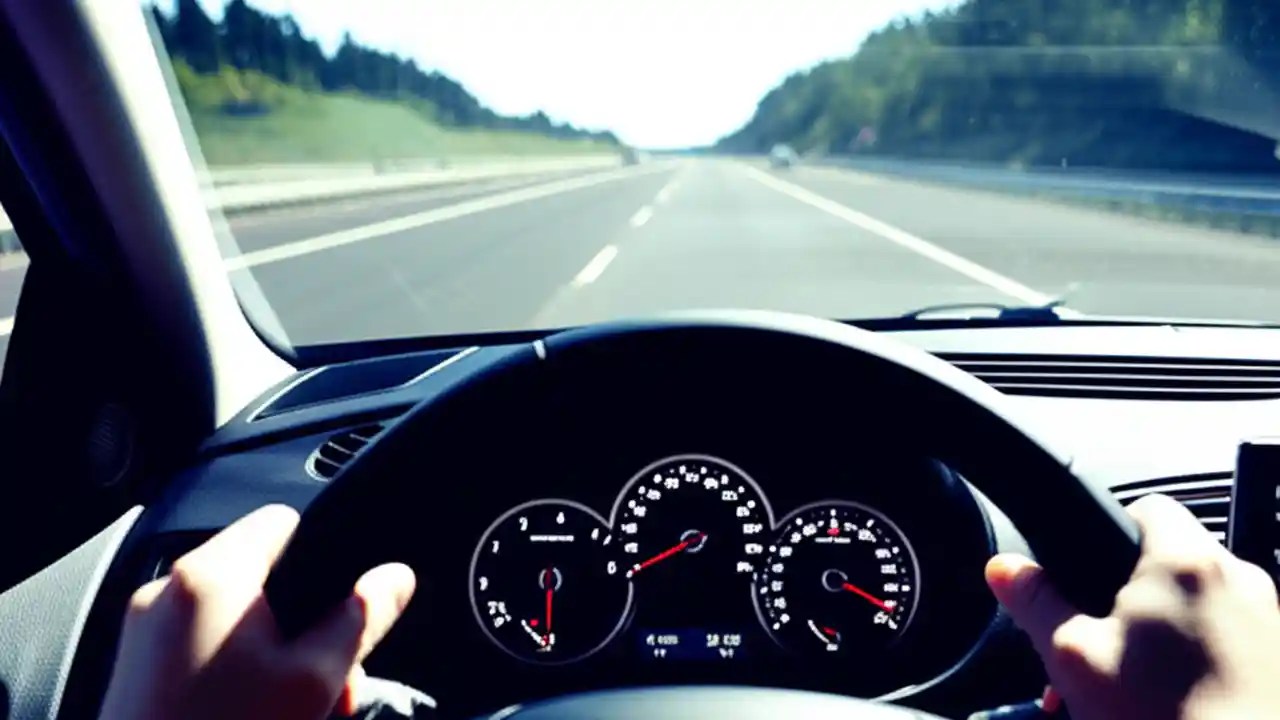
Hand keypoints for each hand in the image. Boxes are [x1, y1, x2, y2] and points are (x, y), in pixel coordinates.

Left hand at [98, 505, 415, 719]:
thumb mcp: (313, 681)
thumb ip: (361, 619)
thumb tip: (395, 578)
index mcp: (210, 576)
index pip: (285, 521)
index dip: (324, 557)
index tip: (342, 605)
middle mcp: (166, 590)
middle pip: (263, 576)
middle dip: (306, 622)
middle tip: (331, 679)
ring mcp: (145, 630)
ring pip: (236, 615)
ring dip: (276, 651)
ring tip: (299, 705)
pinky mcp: (137, 666)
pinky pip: (203, 643)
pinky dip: (238, 667)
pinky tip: (258, 712)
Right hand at [986, 494, 1279, 719]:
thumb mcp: (1075, 658)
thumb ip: (1035, 602)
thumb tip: (1004, 568)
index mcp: (1186, 563)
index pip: (1147, 506)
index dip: (1107, 534)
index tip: (1087, 576)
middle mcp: (1240, 580)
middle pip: (1170, 561)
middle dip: (1126, 598)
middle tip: (1096, 645)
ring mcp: (1271, 621)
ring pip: (1198, 603)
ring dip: (1159, 631)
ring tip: (1126, 683)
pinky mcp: (1278, 660)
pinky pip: (1228, 637)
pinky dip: (1194, 656)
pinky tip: (1166, 698)